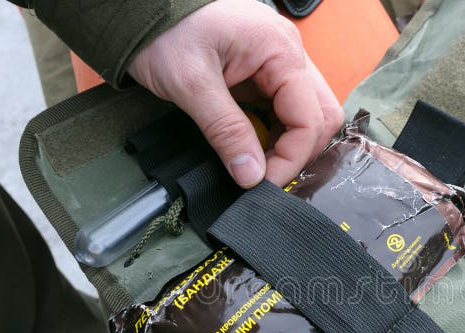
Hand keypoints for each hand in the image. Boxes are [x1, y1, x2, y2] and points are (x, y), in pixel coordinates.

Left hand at [129, 0, 344, 187]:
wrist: (144, 12)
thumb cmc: (166, 32)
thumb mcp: (191, 84)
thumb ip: (225, 131)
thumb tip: (251, 176)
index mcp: (281, 50)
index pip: (310, 120)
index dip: (290, 159)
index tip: (262, 183)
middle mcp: (290, 54)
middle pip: (321, 118)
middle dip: (297, 153)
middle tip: (263, 175)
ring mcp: (281, 64)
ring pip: (308, 117)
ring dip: (287, 145)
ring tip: (254, 161)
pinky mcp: (267, 74)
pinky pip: (286, 112)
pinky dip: (274, 135)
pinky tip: (251, 144)